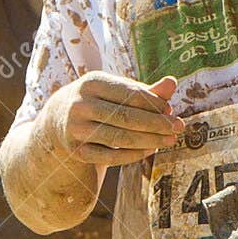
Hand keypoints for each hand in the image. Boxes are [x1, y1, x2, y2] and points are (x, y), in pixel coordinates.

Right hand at [53, 70, 183, 165]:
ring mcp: (76, 129)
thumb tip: (172, 82)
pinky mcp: (77, 151)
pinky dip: (134, 154)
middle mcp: (80, 104)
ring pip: (120, 138)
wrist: (59, 120)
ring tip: (169, 140)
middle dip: (156, 123)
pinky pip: (111, 156)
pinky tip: (151, 150)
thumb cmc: (99, 101)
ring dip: (150, 140)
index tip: (171, 109)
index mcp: (91, 82)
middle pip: (126, 116)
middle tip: (178, 127)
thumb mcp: (115, 91)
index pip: (130, 94)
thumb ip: (144, 90)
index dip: (154, 103)